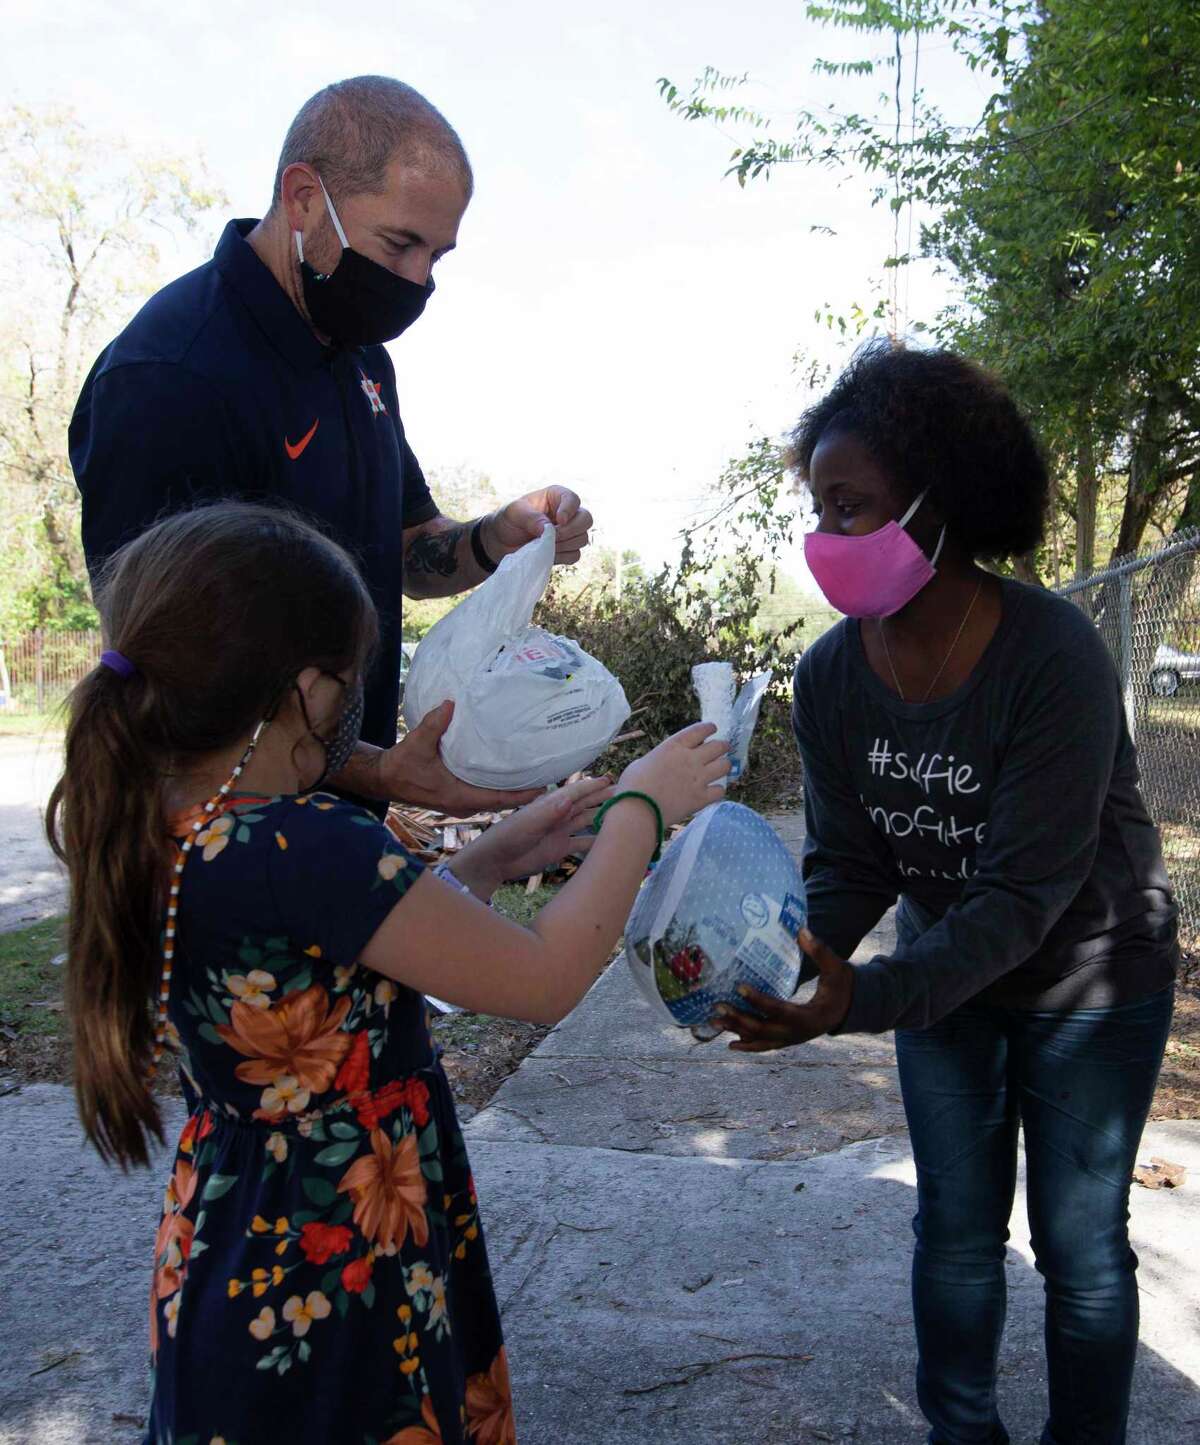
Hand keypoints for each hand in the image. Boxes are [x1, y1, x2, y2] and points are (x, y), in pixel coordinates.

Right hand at [374, 701, 541, 811]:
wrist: (384, 779)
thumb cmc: (401, 766)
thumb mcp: (417, 743)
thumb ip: (434, 724)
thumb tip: (450, 704)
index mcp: (458, 796)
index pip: (499, 799)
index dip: (523, 796)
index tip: (544, 789)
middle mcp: (463, 803)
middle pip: (503, 803)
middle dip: (525, 794)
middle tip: (549, 779)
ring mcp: (461, 802)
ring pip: (495, 801)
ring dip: (514, 793)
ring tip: (535, 778)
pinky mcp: (457, 797)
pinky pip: (486, 796)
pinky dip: (500, 789)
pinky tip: (510, 777)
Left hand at [448, 776, 612, 896]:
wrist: (495, 861)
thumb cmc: (508, 837)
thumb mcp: (528, 823)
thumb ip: (548, 813)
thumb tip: (569, 798)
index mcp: (550, 805)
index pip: (576, 792)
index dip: (593, 786)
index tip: (612, 780)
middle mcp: (558, 816)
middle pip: (585, 804)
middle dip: (603, 798)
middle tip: (625, 794)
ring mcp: (560, 831)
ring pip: (586, 821)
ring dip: (602, 817)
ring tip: (623, 815)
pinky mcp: (559, 848)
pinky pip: (582, 842)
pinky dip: (595, 841)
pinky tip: (609, 842)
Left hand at [483, 486, 592, 565]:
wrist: (501, 542)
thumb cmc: (508, 520)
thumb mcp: (514, 513)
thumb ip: (530, 518)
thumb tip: (547, 528)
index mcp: (556, 497)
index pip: (573, 499)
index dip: (569, 510)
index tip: (559, 521)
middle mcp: (566, 513)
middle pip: (586, 520)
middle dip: (571, 530)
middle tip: (553, 537)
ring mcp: (568, 533)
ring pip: (582, 539)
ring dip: (565, 545)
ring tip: (543, 545)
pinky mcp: (566, 550)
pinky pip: (575, 555)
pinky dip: (563, 557)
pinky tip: (548, 554)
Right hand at [615, 722, 729, 828]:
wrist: (637, 810)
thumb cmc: (632, 785)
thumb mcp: (642, 762)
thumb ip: (659, 758)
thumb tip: (664, 762)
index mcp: (673, 746)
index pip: (700, 730)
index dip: (709, 728)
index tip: (713, 728)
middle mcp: (690, 759)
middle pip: (718, 746)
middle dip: (722, 746)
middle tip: (721, 750)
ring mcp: (698, 778)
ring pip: (724, 766)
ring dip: (723, 766)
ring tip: (719, 769)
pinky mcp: (701, 798)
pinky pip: (720, 790)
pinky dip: (718, 790)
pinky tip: (712, 791)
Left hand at [711, 930, 853, 1051]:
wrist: (849, 1008)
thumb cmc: (842, 986)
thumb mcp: (836, 968)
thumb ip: (820, 951)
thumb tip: (802, 930)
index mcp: (809, 1016)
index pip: (779, 1010)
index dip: (759, 1001)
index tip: (739, 987)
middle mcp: (797, 1033)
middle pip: (763, 1029)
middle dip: (739, 1018)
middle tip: (717, 1005)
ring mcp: (791, 1039)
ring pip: (760, 1039)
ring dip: (737, 1031)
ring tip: (714, 1021)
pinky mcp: (787, 1040)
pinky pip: (765, 1045)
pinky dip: (748, 1045)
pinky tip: (730, 1044)